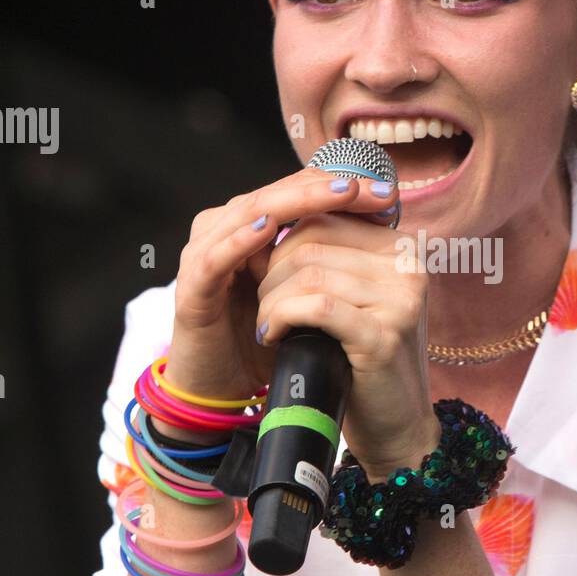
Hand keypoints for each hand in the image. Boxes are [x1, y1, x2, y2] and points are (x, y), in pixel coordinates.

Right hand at [164, 167, 398, 405]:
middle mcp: (223, 232)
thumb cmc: (263, 339)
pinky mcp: (191, 290)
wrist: (218, 388)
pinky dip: (241, 240)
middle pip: (275, 193)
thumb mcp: (303, 295)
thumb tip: (384, 234)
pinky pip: (216, 258)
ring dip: (292, 201)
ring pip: (248, 213)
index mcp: (249, 228)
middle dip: (323, 189)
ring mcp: (203, 257)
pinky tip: (270, 228)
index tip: (385, 191)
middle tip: (365, 186)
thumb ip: (327, 263)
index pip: (295, 191)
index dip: (337, 187)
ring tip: (333, 193)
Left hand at [254, 209, 441, 482]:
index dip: (281, 245)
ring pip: (308, 274)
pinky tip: (275, 336)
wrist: (397, 427)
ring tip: (269, 327)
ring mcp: (400, 300)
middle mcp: (407, 266)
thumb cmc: (364, 362)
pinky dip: (283, 317)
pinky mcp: (383, 335)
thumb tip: (271, 223)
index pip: (324, 219)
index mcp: (401, 249)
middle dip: (271, 274)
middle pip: (311, 242)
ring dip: (272, 301)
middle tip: (264, 309)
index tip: (266, 280)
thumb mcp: (354, 299)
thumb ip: (329, 259)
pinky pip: (316, 306)